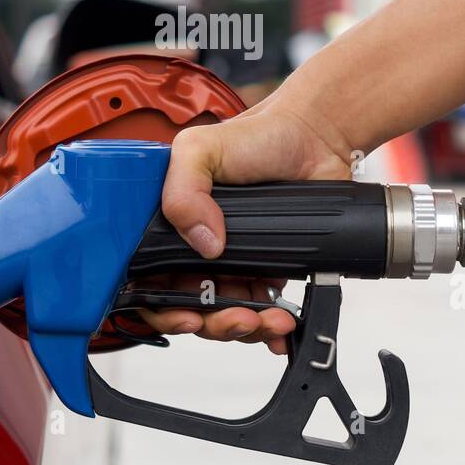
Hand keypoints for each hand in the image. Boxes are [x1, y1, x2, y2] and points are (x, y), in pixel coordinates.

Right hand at [138, 95, 352, 353]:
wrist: (314, 138)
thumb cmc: (256, 136)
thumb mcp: (200, 148)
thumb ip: (183, 189)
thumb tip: (202, 242)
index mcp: (170, 224)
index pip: (150, 280)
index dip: (163, 307)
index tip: (187, 315)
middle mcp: (195, 247)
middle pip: (188, 307)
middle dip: (212, 323)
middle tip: (236, 317)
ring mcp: (232, 262)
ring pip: (225, 314)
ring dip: (244, 327)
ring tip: (268, 319)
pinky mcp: (266, 269)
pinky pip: (261, 311)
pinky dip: (269, 327)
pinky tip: (279, 325)